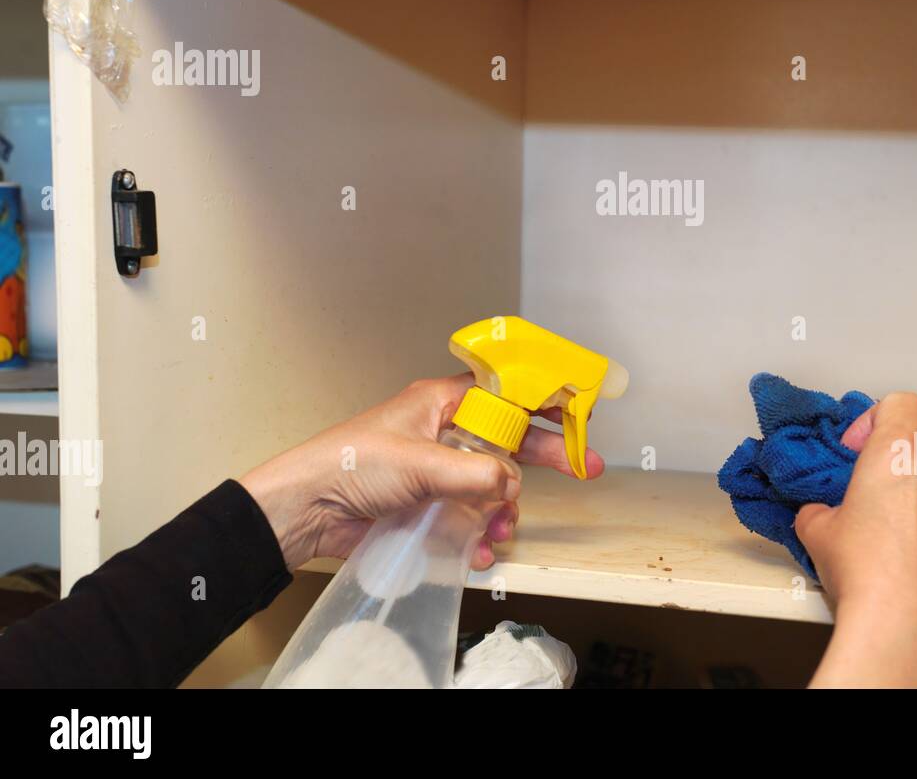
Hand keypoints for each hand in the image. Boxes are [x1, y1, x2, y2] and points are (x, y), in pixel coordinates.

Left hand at [239, 374, 604, 571]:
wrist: (307, 510)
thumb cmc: (349, 465)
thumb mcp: (419, 463)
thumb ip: (474, 474)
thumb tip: (511, 485)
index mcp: (443, 402)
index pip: (507, 391)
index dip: (545, 399)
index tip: (579, 413)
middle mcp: (446, 431)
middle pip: (511, 438)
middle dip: (546, 456)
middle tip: (584, 468)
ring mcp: (440, 469)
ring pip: (494, 483)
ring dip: (506, 507)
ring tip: (502, 528)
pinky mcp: (430, 504)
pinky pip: (472, 515)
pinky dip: (482, 533)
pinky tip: (480, 549)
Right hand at [796, 392, 916, 687]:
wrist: (902, 622)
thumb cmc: (864, 572)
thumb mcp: (817, 532)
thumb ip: (818, 512)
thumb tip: (819, 515)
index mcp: (895, 455)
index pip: (903, 402)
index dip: (878, 417)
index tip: (858, 448)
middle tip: (892, 457)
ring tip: (915, 490)